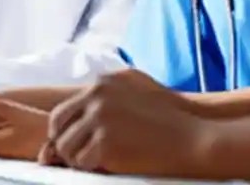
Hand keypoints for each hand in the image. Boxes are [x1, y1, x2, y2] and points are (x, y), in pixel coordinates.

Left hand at [45, 70, 214, 176]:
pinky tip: (109, 165)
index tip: (76, 143)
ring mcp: (100, 117)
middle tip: (82, 156)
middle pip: (58, 126)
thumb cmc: (168, 118)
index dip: (66, 130)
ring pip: (65, 147)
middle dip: (66, 144)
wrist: (191, 136)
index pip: (64, 108)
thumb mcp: (136, 91)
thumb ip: (104, 98)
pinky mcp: (104, 141)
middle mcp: (97, 95)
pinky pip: (81, 162)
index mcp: (102, 82)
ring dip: (77, 159)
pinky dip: (91, 168)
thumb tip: (76, 116)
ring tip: (98, 161)